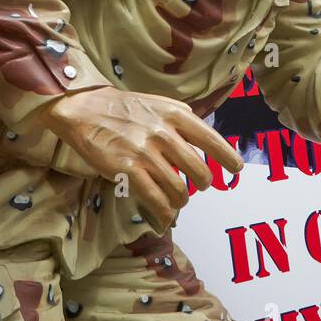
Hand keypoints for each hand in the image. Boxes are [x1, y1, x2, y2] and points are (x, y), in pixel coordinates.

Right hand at [32, 87, 244, 231]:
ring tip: (177, 201)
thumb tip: (203, 140)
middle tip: (197, 187)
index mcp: (175, 115)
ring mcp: (145, 153)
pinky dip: (164, 213)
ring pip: (179, 190)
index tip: (236, 169)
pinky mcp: (127, 170)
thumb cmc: (123, 108)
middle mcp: (164, 133)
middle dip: (202, 184)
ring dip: (181, 201)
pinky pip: (156, 199)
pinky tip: (165, 217)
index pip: (210, 139)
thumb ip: (182, 119)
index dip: (227, 157)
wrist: (84, 109)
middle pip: (199, 171)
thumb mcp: (158, 103)